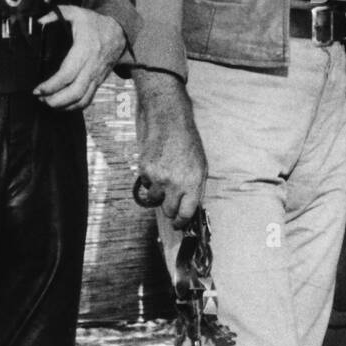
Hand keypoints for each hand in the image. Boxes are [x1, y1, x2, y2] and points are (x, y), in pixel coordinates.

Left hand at [33, 6, 125, 109]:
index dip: (51, 86)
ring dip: (64, 106)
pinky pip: (88, 99)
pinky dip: (75, 107)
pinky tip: (62, 106)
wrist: (119, 32)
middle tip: (41, 99)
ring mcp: (97, 76)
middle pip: (75, 92)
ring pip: (83, 99)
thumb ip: (57, 14)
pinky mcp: (99, 81)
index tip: (38, 89)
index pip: (67, 75)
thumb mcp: (77, 13)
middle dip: (56, 100)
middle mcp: (92, 66)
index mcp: (85, 50)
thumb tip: (39, 21)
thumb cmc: (95, 23)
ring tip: (48, 104)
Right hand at [134, 71, 207, 229]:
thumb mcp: (200, 166)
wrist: (169, 122)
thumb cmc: (188, 143)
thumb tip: (189, 207)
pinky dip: (150, 180)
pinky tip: (157, 166)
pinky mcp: (145, 170)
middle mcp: (175, 182)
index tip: (178, 224)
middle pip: (168, 210)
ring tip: (164, 179)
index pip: (186, 213)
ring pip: (154, 199)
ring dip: (158, 194)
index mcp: (193, 182)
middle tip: (171, 204)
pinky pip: (146, 184)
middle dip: (170, 210)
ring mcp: (158, 177)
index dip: (181, 222)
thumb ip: (195, 188)